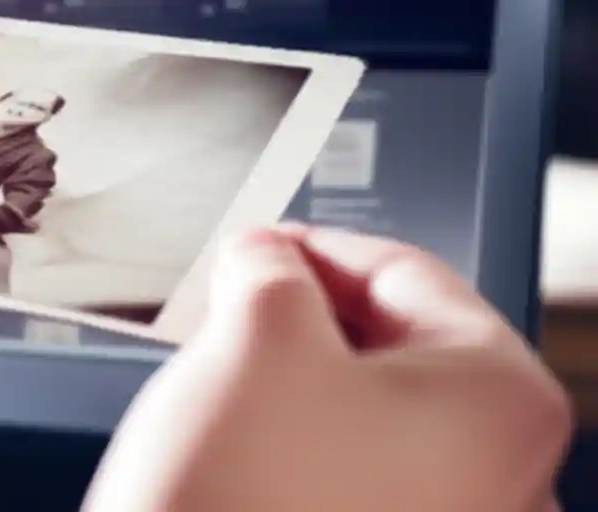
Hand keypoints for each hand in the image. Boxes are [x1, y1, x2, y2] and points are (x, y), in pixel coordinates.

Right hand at [84, 226, 572, 511]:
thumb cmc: (248, 504)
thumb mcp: (254, 336)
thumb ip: (269, 267)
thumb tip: (265, 258)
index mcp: (503, 399)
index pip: (406, 272)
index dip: (315, 246)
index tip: (262, 244)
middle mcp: (504, 476)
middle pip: (394, 348)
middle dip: (303, 318)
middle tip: (234, 306)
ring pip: (368, 415)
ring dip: (296, 383)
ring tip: (227, 378)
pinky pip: (352, 474)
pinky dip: (299, 446)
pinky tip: (242, 446)